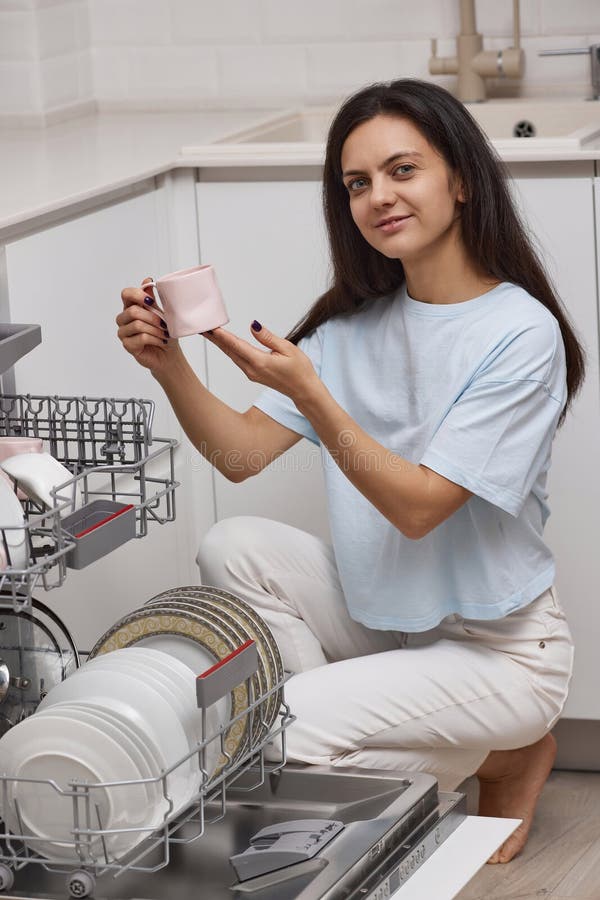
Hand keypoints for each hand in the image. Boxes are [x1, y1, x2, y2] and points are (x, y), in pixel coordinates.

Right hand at [116, 278, 179, 373]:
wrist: (168, 354)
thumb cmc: (164, 333)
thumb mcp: (161, 313)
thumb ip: (152, 299)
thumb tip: (147, 280)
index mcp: (131, 307)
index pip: (126, 294)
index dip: (138, 295)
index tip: (151, 301)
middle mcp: (124, 319)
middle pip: (133, 311)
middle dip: (152, 317)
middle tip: (164, 324)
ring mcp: (123, 332)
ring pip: (137, 325)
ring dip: (155, 329)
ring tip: (164, 334)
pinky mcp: (127, 345)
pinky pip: (141, 338)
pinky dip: (155, 339)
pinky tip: (161, 341)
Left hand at [203, 321, 319, 404]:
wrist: (304, 390)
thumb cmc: (300, 370)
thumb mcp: (288, 349)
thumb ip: (268, 337)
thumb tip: (253, 326)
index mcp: (260, 362)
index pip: (236, 345)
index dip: (222, 335)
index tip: (210, 327)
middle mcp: (252, 369)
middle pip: (229, 351)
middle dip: (215, 339)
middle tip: (202, 327)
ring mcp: (251, 374)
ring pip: (232, 355)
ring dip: (220, 344)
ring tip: (210, 333)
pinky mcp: (253, 374)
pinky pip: (238, 360)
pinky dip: (229, 350)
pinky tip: (225, 343)